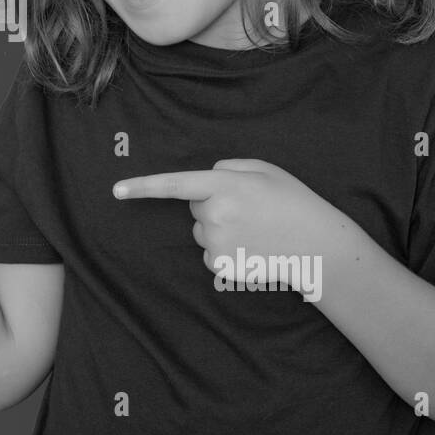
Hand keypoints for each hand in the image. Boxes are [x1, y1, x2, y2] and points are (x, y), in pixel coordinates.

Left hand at [112, 158, 342, 284]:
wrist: (318, 246)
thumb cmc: (292, 202)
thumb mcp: (264, 170)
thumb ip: (228, 167)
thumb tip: (207, 177)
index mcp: (224, 186)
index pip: (175, 185)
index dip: (143, 187)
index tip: (116, 190)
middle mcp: (215, 215)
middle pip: (195, 208)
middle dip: (213, 205)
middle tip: (248, 209)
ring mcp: (217, 243)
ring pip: (203, 232)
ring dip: (220, 229)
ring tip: (254, 229)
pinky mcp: (222, 266)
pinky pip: (211, 253)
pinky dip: (226, 250)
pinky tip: (252, 247)